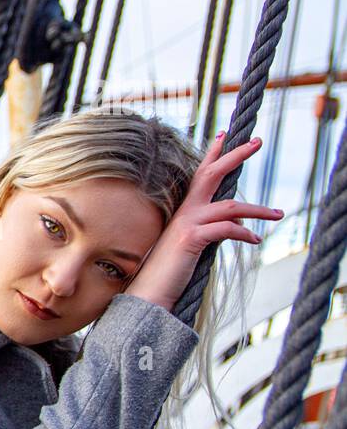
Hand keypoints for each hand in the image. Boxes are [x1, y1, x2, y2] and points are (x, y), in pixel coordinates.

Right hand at [125, 133, 283, 311]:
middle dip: (236, 156)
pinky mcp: (192, 239)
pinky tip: (256, 240)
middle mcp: (185, 212)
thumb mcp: (192, 245)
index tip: (224, 136)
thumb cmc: (170, 271)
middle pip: (212, 175)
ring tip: (279, 213)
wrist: (149, 292)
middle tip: (258, 141)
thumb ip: (211, 230)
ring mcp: (187, 224)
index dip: (212, 154)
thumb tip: (238, 224)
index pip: (200, 175)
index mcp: (184, 211)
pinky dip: (245, 234)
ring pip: (230, 206)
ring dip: (259, 209)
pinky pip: (227, 229)